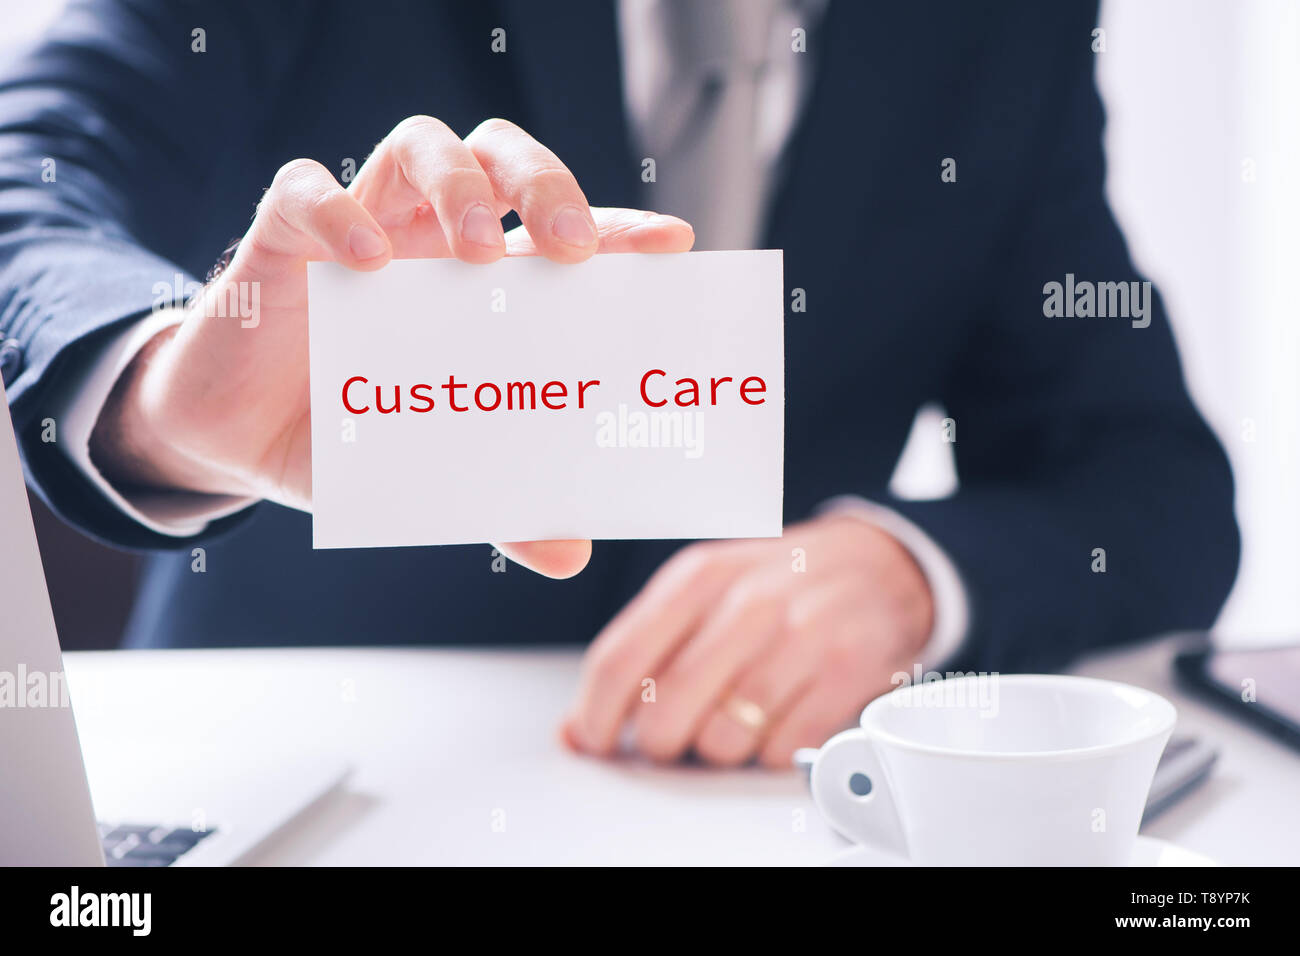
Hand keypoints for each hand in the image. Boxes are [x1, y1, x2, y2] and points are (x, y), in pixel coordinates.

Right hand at [90, 116, 693, 577]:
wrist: (240, 439)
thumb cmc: (350, 433)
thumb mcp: (430, 467)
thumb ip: (498, 502)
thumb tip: (572, 555)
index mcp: (482, 284)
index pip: (561, 233)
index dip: (619, 229)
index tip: (673, 245)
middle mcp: (429, 240)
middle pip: (501, 158)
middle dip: (546, 184)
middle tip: (570, 246)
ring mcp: (360, 227)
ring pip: (419, 146)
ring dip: (459, 184)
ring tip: (481, 249)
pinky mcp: (282, 237)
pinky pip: (304, 191)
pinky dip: (337, 212)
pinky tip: (364, 259)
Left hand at [563, 512, 934, 765]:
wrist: (876, 564)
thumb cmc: (776, 586)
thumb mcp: (703, 594)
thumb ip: (640, 652)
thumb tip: (576, 729)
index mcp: (699, 576)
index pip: (620, 660)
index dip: (595, 715)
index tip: (595, 740)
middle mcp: (748, 601)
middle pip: (666, 713)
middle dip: (659, 743)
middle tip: (673, 737)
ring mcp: (801, 637)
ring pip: (720, 741)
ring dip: (719, 748)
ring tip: (736, 719)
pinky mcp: (846, 672)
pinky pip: (777, 751)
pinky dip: (769, 750)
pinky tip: (778, 717)